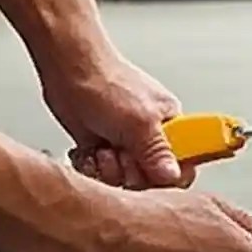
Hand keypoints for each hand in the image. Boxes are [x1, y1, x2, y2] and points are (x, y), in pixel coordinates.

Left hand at [38, 44, 196, 189]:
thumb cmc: (104, 82)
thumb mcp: (139, 123)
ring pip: (123, 180)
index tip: (149, 172)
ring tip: (103, 149)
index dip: (167, 178)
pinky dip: (92, 167)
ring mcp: (126, 144)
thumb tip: (175, 176)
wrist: (67, 71)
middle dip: (131, 173)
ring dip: (108, 170)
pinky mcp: (102, 149)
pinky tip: (89, 153)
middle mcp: (150, 137)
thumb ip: (159, 152)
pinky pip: (101, 176)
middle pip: (151, 180)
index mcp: (171, 126)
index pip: (184, 166)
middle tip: (122, 154)